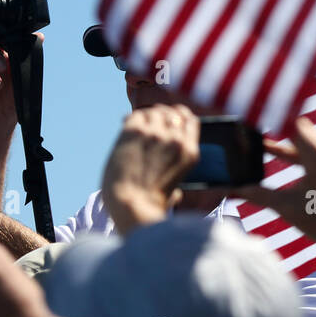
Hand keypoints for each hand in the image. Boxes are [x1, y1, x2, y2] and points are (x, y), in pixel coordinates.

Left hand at [101, 105, 199, 234]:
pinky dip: (132, 117)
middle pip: (173, 113)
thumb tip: (175, 188)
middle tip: (152, 117)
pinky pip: (137, 114)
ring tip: (138, 122)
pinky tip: (124, 123)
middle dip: (163, 114)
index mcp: (190, 152)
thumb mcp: (175, 186)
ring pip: (155, 112)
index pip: (191, 121)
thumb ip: (174, 177)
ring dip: (147, 115)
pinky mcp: (134, 131)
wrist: (132, 204)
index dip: (181, 115)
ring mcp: (156, 133)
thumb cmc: (150, 203)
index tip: (174, 116)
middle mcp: (176, 139)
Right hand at [239, 117, 315, 280]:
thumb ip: (256, 194)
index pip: (293, 125)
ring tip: (261, 139)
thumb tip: (230, 189)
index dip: (273, 119)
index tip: (254, 117)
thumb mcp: (284, 207)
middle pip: (299, 127)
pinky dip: (296, 147)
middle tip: (252, 124)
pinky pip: (314, 144)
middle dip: (276, 126)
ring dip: (285, 138)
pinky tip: (276, 151)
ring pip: (306, 135)